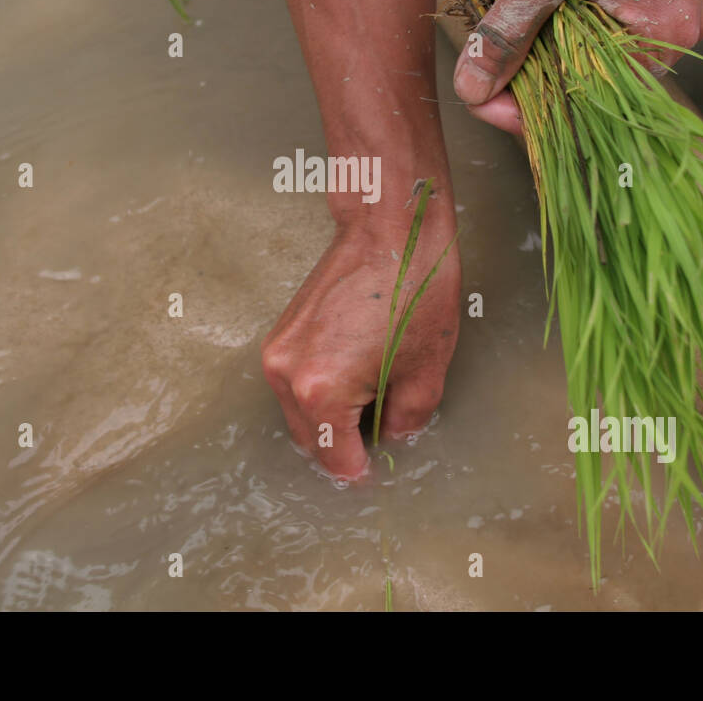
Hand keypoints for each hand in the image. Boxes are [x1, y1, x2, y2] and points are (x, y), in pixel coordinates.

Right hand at [260, 206, 460, 479]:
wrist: (389, 229)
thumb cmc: (412, 291)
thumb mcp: (425, 372)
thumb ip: (405, 421)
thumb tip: (390, 437)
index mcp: (322, 392)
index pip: (336, 460)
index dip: (363, 472)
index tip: (380, 473)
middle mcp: (287, 376)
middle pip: (311, 441)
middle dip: (344, 447)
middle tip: (381, 439)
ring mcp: (277, 353)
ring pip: (299, 414)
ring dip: (330, 421)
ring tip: (371, 403)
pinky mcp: (279, 335)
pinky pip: (294, 385)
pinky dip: (320, 393)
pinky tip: (354, 377)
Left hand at [453, 0, 702, 136]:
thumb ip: (507, 32)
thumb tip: (473, 86)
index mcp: (661, 37)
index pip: (585, 105)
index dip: (525, 109)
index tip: (480, 97)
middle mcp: (676, 35)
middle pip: (588, 85)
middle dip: (532, 75)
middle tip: (483, 64)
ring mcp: (669, 12)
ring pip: (592, 56)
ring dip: (546, 46)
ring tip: (511, 25)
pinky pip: (604, 26)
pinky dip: (566, 22)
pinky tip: (539, 4)